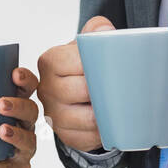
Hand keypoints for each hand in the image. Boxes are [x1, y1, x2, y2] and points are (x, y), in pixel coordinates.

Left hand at [0, 67, 38, 167]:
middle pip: (31, 111)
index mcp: (11, 107)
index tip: (14, 73)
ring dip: (15, 134)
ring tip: (0, 131)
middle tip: (0, 103)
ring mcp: (22, 150)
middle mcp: (22, 126)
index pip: (26, 88)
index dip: (25, 79)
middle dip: (18, 105)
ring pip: (28, 140)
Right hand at [36, 15, 113, 152]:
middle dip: (104, 89)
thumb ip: (96, 30)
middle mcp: (46, 89)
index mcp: (49, 62)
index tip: (109, 64)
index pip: (71, 61)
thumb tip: (104, 31)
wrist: (78, 90)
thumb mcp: (87, 43)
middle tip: (121, 85)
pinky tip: (112, 122)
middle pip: (81, 90)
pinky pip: (88, 137)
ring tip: (119, 104)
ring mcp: (53, 114)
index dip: (94, 63)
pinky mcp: (65, 134)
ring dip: (106, 113)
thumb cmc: (83, 65)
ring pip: (87, 117)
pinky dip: (103, 131)